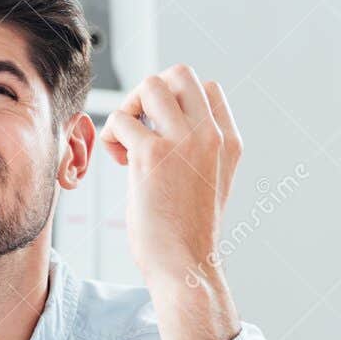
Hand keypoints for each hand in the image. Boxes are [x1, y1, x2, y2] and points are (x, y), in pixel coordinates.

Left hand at [99, 64, 241, 284]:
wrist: (185, 266)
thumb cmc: (187, 234)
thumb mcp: (209, 184)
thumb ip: (198, 152)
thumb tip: (163, 130)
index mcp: (229, 142)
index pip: (208, 88)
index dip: (176, 103)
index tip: (163, 135)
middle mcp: (211, 135)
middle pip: (180, 73)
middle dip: (151, 93)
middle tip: (140, 128)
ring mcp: (184, 142)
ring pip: (151, 84)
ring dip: (129, 107)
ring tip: (127, 143)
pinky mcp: (153, 155)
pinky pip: (122, 119)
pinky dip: (112, 135)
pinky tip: (119, 162)